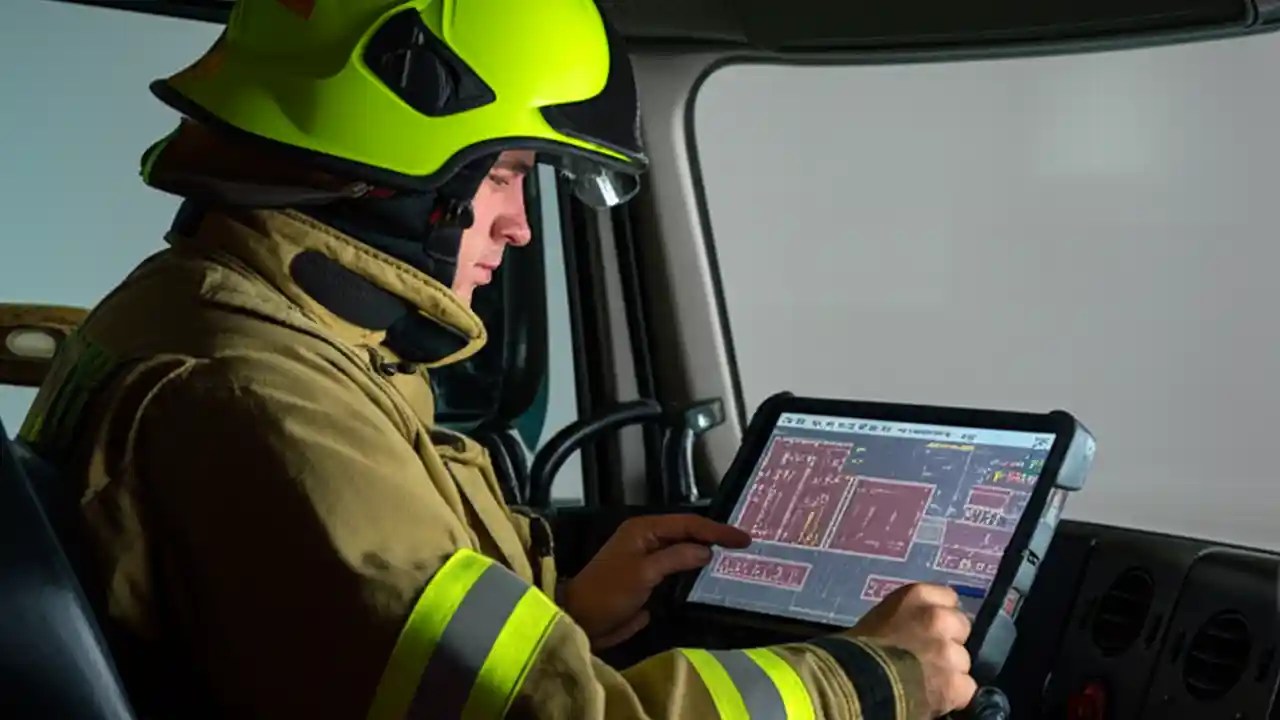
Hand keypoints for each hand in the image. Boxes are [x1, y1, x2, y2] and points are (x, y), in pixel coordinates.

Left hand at [561, 514, 750, 648]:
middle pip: (688, 534)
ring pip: (686, 551)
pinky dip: (697, 571)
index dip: (716, 530)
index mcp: (643, 529)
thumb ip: (676, 558)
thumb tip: (707, 551)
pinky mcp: (652, 580)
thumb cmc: (608, 592)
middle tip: (746, 544)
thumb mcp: (643, 573)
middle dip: (715, 537)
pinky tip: (715, 576)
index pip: (687, 524)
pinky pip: (679, 570)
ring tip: (738, 558)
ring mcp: (650, 559)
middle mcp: (648, 539)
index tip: (743, 538)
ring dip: (709, 554)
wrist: (581, 620)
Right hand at [848, 584, 976, 717]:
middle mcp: (937, 617)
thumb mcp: (882, 617)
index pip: (949, 598)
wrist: (851, 682)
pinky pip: (966, 688)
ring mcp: (948, 651)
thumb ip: (908, 615)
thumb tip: (920, 627)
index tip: (929, 629)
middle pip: (961, 628)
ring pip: (963, 661)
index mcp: (916, 595)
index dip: (941, 615)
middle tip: (927, 655)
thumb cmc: (856, 648)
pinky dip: (953, 695)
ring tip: (926, 679)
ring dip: (950, 671)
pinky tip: (934, 696)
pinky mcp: (955, 683)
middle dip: (949, 641)